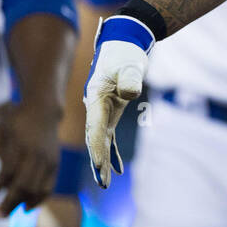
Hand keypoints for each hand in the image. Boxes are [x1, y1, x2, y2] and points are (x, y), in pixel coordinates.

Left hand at [0, 101, 59, 218]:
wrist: (44, 110)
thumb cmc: (18, 119)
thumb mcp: (1, 128)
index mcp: (21, 146)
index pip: (8, 173)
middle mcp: (36, 155)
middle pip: (23, 185)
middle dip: (10, 203)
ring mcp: (48, 160)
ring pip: (36, 189)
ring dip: (23, 203)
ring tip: (11, 213)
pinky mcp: (55, 164)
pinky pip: (49, 187)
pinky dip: (39, 199)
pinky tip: (27, 207)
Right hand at [83, 15, 152, 188]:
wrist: (124, 42)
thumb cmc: (125, 52)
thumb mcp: (129, 64)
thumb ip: (130, 79)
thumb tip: (130, 94)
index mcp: (95, 98)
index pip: (95, 129)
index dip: (97, 149)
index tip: (100, 167)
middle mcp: (95, 107)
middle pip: (95, 139)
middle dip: (98, 162)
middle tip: (102, 184)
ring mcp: (102, 109)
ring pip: (100, 140)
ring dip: (103, 160)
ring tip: (105, 183)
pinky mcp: (111, 110)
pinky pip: (109, 135)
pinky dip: (113, 150)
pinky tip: (117, 167)